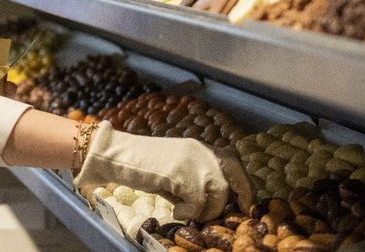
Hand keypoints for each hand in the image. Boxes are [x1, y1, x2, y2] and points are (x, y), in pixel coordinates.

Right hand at [73, 121, 252, 220]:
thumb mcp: (178, 167)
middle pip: (233, 180)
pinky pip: (196, 203)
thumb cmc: (146, 164)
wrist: (119, 155)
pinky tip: (175, 210)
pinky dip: (187, 213)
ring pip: (217, 195)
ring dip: (206, 210)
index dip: (244, 187)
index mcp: (204, 148)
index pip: (236, 165)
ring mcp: (194, 162)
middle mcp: (203, 152)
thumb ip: (198, 180)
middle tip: (222, 216)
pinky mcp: (181, 175)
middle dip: (232, 202)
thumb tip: (216, 204)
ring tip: (188, 213)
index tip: (246, 205)